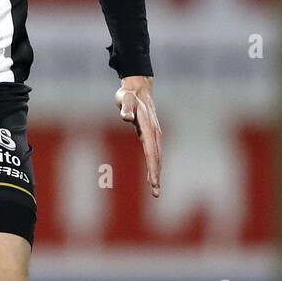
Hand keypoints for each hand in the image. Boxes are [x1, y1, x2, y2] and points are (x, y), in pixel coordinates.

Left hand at [115, 75, 160, 197]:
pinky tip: (151, 176)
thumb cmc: (128, 95)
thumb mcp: (124, 99)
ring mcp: (154, 134)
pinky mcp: (151, 135)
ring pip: (157, 157)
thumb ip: (125, 108)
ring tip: (155, 189)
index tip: (153, 182)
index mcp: (148, 127)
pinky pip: (154, 153)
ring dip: (156, 173)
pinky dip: (154, 165)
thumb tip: (126, 117)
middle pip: (156, 157)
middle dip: (156, 175)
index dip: (152, 167)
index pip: (151, 151)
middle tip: (155, 192)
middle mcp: (154, 133)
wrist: (138, 88)